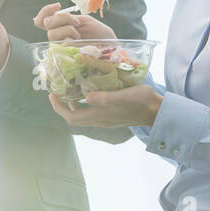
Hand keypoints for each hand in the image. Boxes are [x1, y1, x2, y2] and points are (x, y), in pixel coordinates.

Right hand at [33, 2, 115, 40]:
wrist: (109, 44)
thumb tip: (54, 14)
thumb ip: (68, 18)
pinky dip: (68, 35)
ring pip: (51, 33)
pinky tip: (78, 38)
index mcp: (60, 27)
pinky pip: (58, 42)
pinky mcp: (63, 53)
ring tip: (79, 33)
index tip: (58, 5)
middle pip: (46, 23)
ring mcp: (59, 45)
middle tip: (77, 22)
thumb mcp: (83, 20)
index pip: (41, 21)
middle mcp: (57, 36)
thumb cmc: (98, 33)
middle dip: (62, 18)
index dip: (45, 11)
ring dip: (67, 28)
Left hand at [48, 85, 162, 127]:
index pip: (70, 117)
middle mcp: (100, 120)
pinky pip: (93, 112)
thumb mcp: (121, 96)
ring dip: (74, 105)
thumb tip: (86, 97)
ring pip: (84, 115)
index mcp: (99, 116)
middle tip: (58, 92)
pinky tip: (91, 92)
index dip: (58, 107)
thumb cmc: (141, 101)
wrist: (158, 111)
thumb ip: (103, 98)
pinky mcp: (113, 116)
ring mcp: (107, 119)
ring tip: (72, 89)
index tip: (51, 95)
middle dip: (63, 106)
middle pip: (75, 117)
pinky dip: (86, 104)